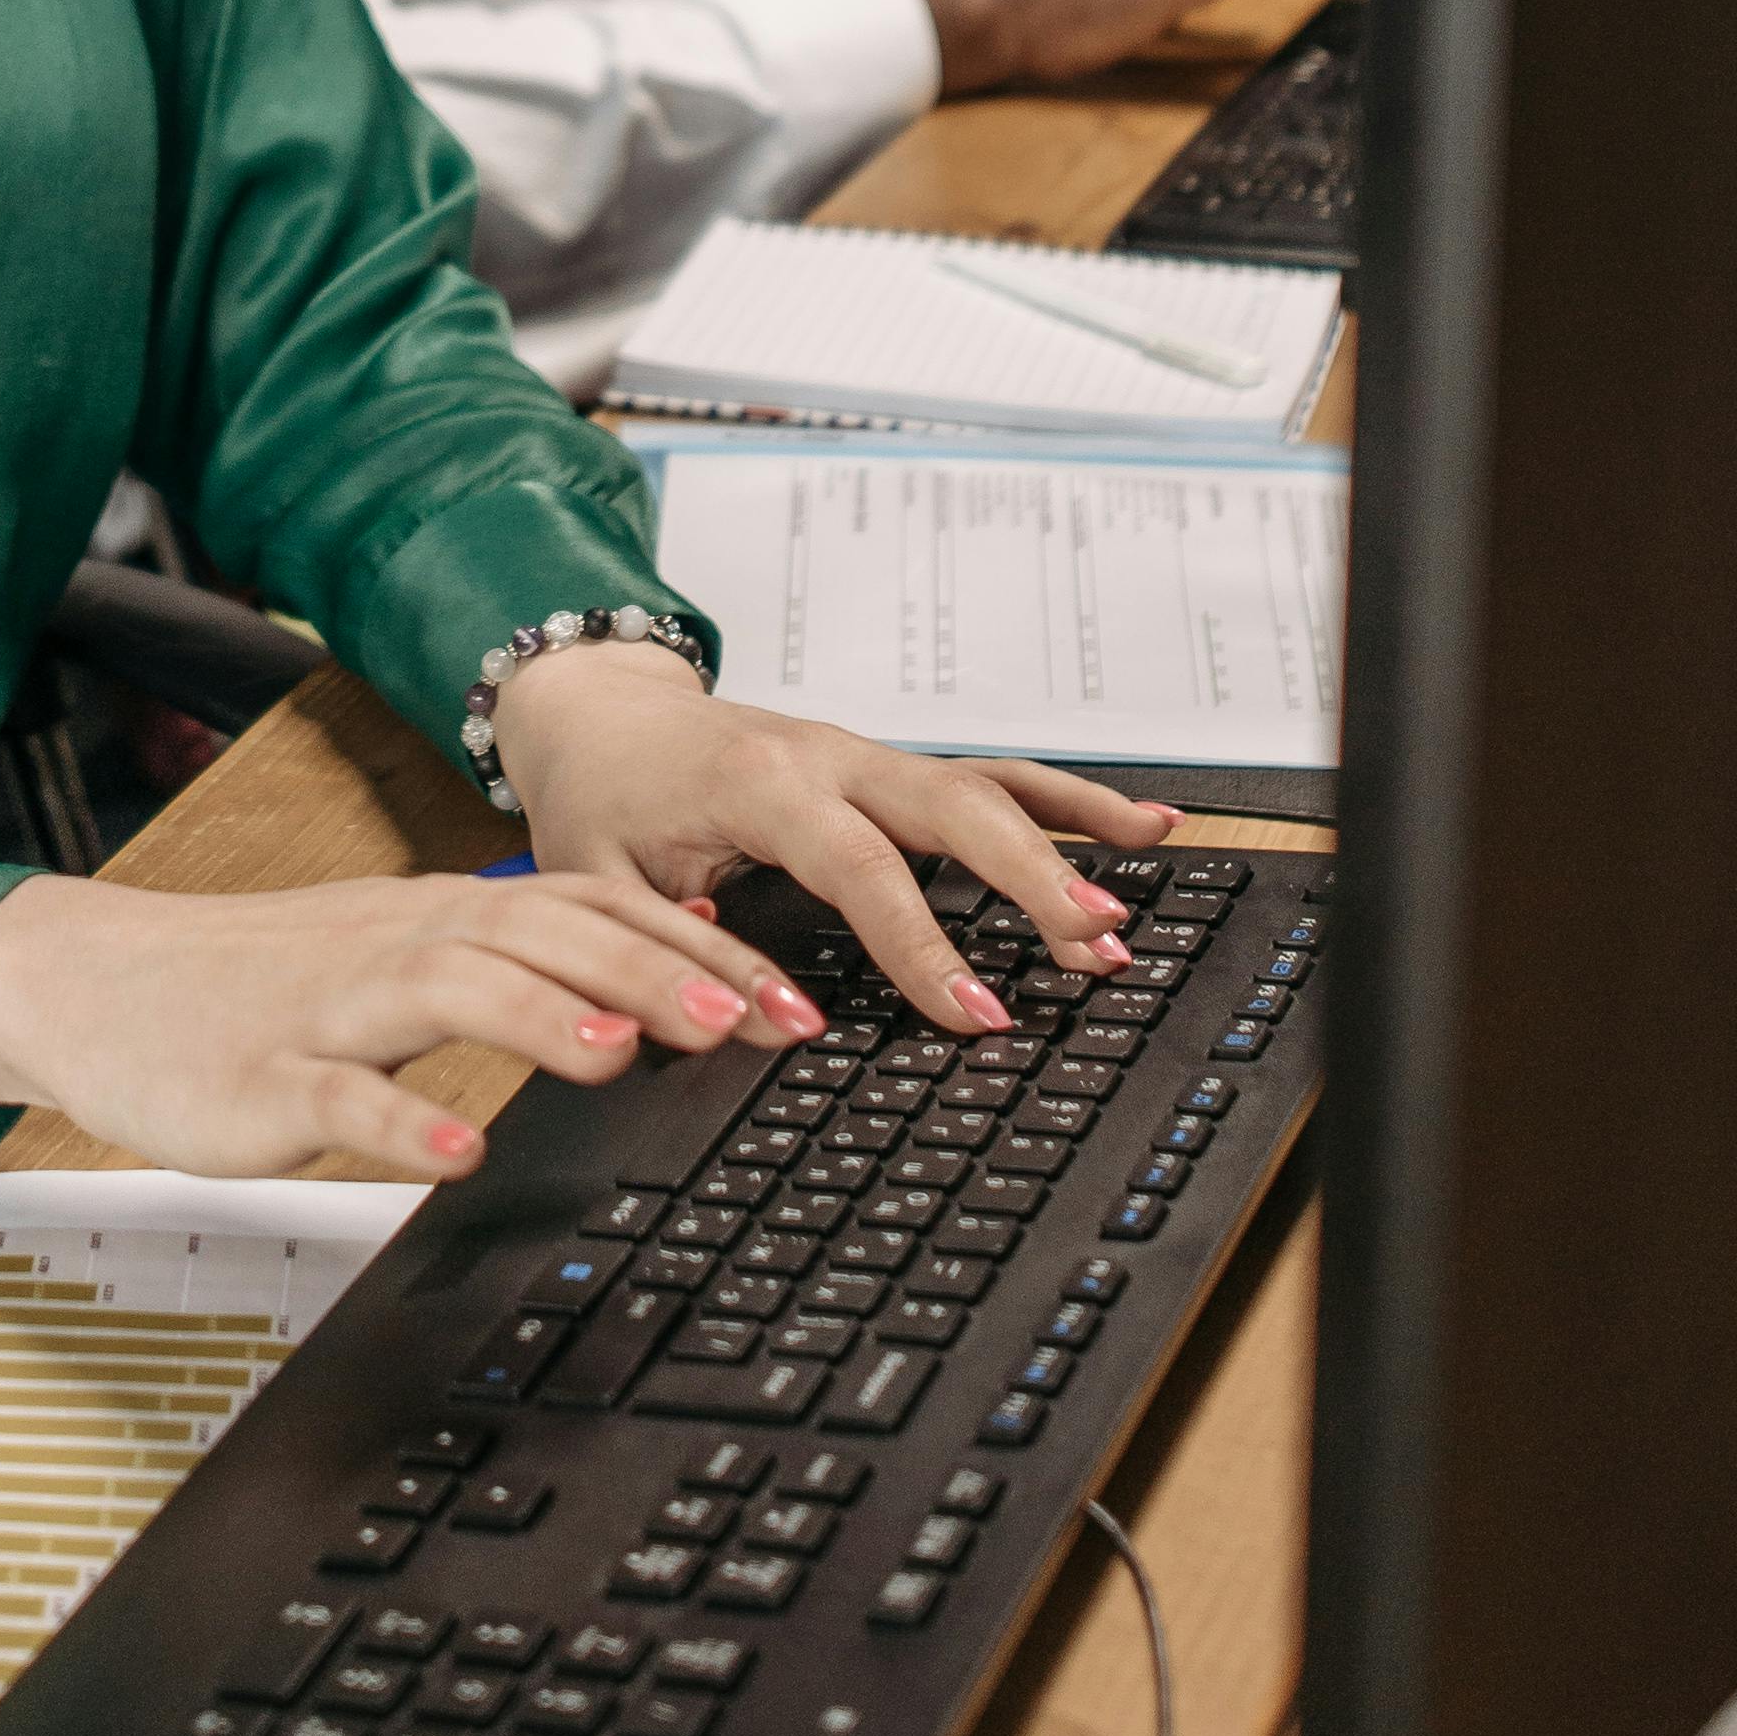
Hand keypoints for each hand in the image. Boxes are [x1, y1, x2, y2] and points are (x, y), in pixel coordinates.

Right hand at [0, 852, 814, 1184]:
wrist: (94, 980)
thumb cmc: (256, 983)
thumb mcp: (397, 960)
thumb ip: (509, 968)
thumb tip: (646, 992)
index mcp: (441, 917)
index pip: (591, 910)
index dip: (698, 950)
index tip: (794, 1001)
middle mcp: (398, 943)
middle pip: (543, 935)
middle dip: (654, 974)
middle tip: (750, 1021)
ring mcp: (330, 1008)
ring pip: (453, 989)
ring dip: (547, 1018)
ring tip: (627, 1055)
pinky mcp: (262, 1077)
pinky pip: (338, 1094)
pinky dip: (402, 1118)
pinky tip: (458, 1146)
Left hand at [490, 638, 1175, 1042]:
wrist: (600, 711)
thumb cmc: (602, 797)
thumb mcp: (607, 884)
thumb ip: (687, 954)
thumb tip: (776, 1024)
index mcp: (759, 782)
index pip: (861, 868)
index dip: (922, 945)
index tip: (975, 1015)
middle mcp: (829, 756)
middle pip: (953, 810)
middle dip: (1030, 882)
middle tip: (1093, 952)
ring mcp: (868, 754)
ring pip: (987, 787)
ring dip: (1067, 845)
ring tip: (1132, 904)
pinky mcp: (888, 767)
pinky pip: (990, 777)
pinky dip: (1065, 802)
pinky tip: (1136, 829)